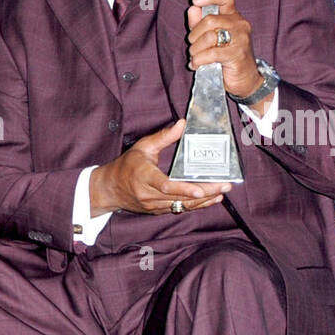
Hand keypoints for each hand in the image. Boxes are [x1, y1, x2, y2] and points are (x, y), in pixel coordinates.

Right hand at [89, 120, 230, 214]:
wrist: (110, 189)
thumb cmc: (127, 166)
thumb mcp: (142, 147)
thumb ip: (163, 136)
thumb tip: (182, 124)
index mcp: (144, 177)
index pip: (165, 185)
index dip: (183, 189)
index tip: (200, 190)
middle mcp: (149, 194)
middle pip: (179, 197)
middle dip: (205, 193)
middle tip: (224, 186)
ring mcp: (153, 205)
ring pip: (182, 206)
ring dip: (204, 201)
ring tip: (222, 193)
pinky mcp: (157, 210)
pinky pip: (179, 209)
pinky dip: (196, 205)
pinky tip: (211, 199)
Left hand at [187, 0, 262, 100]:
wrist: (244, 80)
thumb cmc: (226, 58)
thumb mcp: (210, 38)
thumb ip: (200, 23)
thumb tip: (192, 8)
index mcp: (234, 17)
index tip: (196, 0)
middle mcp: (240, 24)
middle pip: (210, 20)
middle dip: (194, 34)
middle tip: (193, 46)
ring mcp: (241, 39)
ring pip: (209, 36)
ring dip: (195, 49)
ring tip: (195, 57)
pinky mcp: (237, 54)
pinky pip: (212, 53)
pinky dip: (199, 60)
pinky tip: (197, 65)